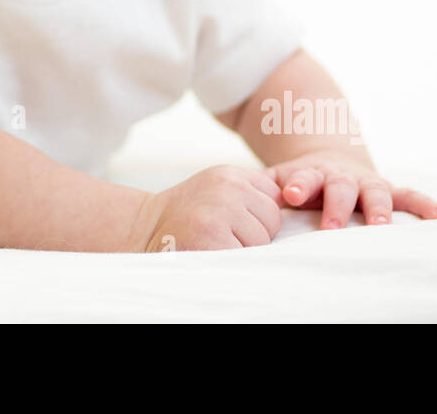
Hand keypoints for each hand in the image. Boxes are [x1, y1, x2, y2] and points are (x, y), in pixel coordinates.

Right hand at [132, 165, 283, 251]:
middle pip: (273, 219)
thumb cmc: (187, 215)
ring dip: (244, 249)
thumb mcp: (216, 190)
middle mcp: (227, 187)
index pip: (273, 197)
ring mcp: (220, 212)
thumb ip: (248, 194)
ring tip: (216, 243)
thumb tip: (292, 209)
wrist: (144, 228)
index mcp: (230, 174)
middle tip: (223, 235)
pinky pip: (247, 257)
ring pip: (263, 240)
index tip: (235, 222)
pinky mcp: (213, 238)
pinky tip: (213, 253)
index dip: (258, 217)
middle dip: (255, 234)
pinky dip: (234, 262)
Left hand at [264, 149, 436, 229]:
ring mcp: (365, 182)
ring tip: (382, 226)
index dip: (298, 185)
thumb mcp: (278, 182)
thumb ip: (261, 193)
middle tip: (332, 227)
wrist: (325, 160)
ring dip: (379, 209)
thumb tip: (236, 209)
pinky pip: (410, 196)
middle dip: (337, 206)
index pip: (303, 178)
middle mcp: (340, 177)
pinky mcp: (387, 189)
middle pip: (340, 188)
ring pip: (375, 192)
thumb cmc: (298, 182)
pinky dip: (426, 206)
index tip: (289, 194)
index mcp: (310, 175)